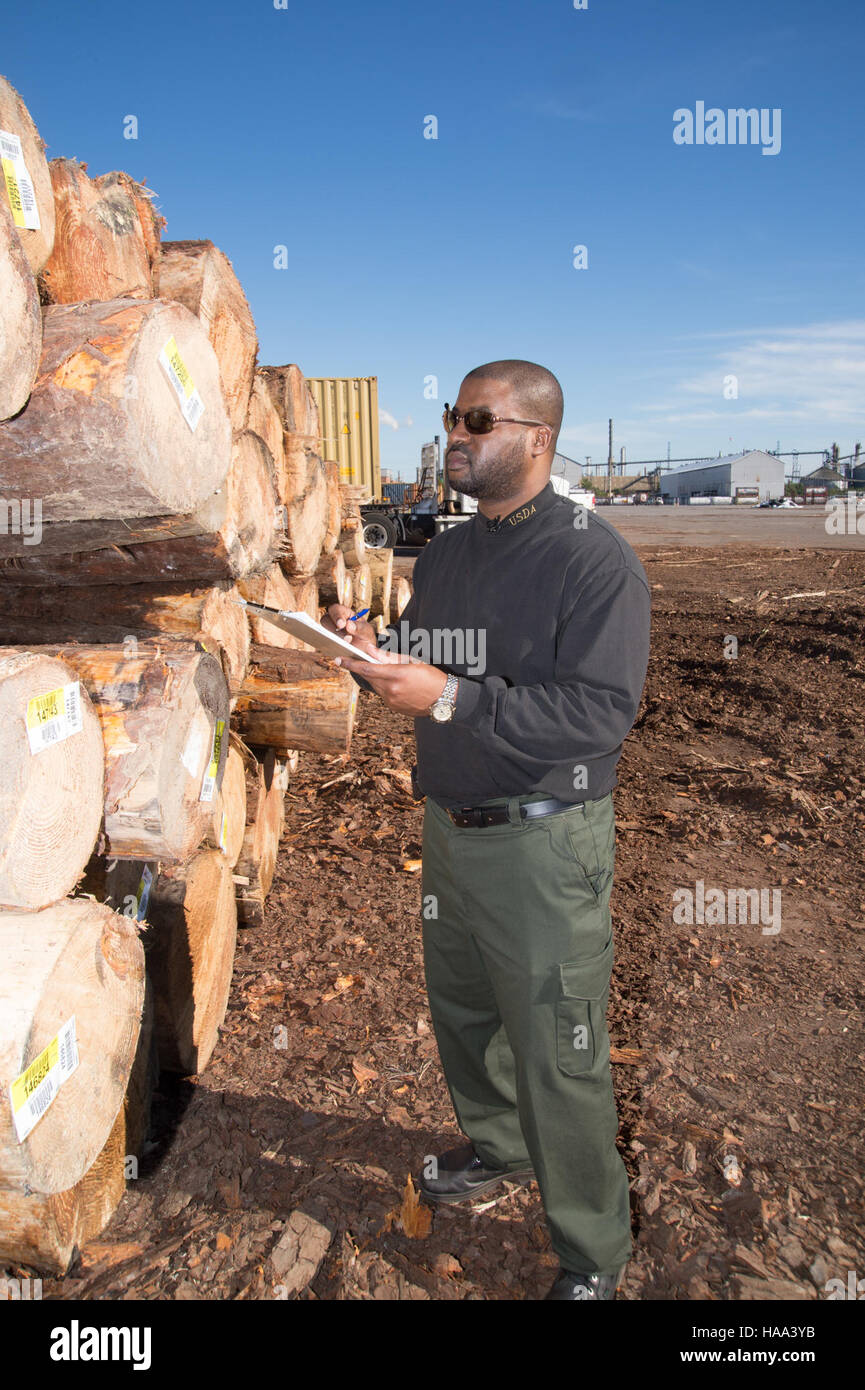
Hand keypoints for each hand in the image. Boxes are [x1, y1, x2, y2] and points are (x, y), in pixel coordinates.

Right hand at [322, 603, 376, 646]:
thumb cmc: (365, 635)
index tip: (341, 625)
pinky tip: (340, 653)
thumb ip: (359, 628)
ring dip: (333, 640)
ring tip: (346, 647)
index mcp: (343, 613)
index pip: (335, 609)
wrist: (365, 650)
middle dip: (335, 631)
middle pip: (326, 621)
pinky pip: (324, 645)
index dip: (336, 616)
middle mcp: (333, 621)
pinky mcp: (327, 643)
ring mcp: (328, 632)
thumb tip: (348, 625)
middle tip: (347, 639)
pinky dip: (331, 648)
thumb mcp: (367, 631)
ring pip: (323, 633)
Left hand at [336, 644, 450, 715]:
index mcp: (396, 675)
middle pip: (369, 677)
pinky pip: (384, 695)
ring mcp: (392, 702)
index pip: (367, 669)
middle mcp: (391, 690)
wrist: (446, 700)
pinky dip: (386, 687)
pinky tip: (400, 685)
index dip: (351, 664)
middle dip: (365, 669)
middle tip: (361, 661)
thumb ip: (389, 658)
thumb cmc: (431, 676)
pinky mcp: (394, 708)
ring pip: (377, 686)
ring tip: (393, 674)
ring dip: (378, 678)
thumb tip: (371, 652)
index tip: (338, 659)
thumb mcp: (412, 662)